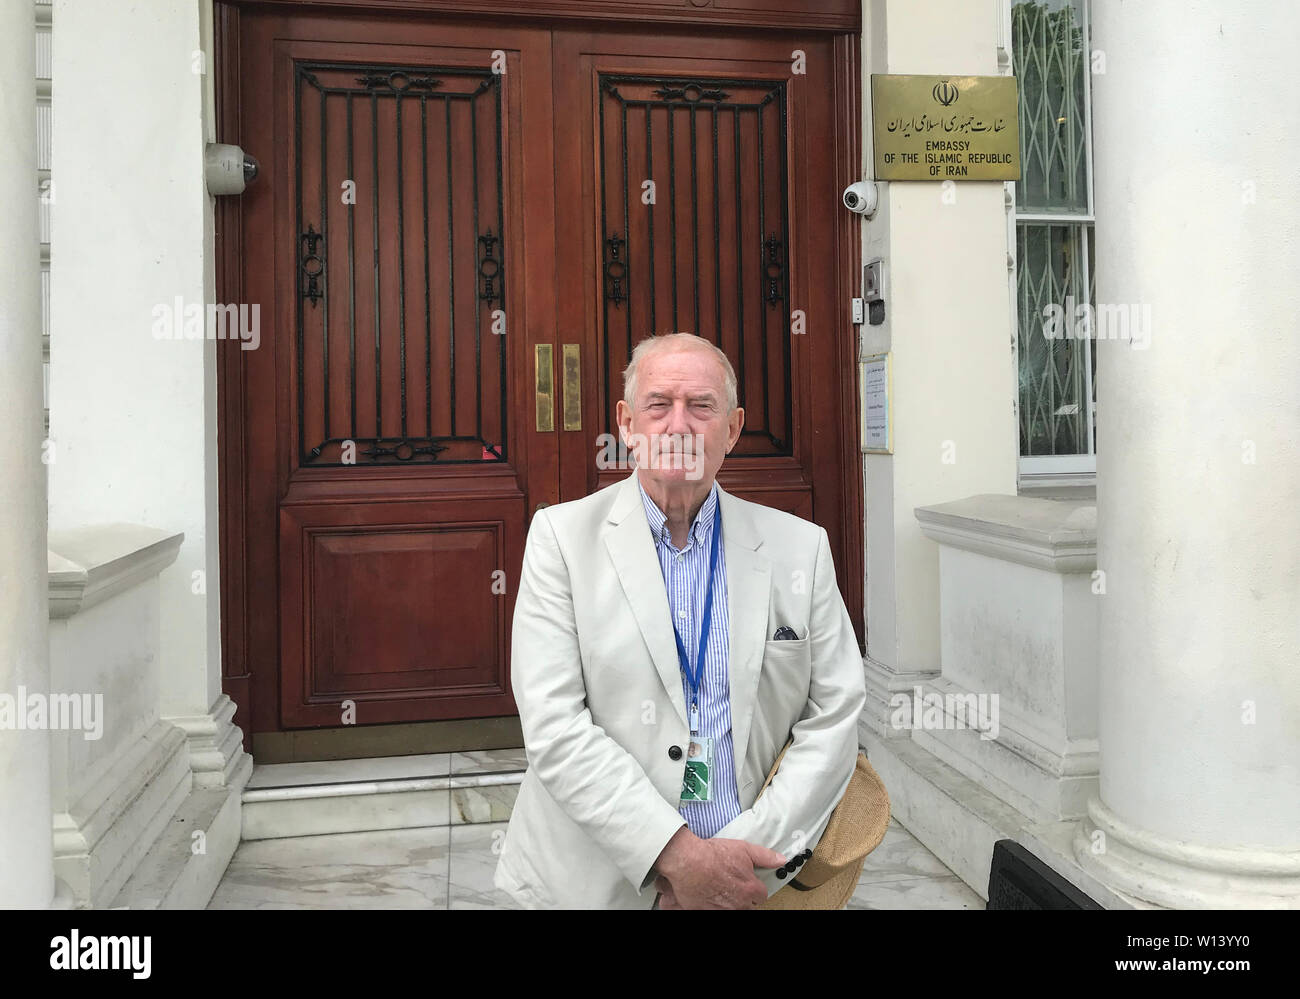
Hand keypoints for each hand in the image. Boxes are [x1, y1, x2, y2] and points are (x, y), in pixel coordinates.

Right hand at [653, 827, 786, 908]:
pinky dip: (715, 905)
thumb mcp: (744, 849)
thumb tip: (782, 860)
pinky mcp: (707, 912)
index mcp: (751, 889)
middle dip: (745, 898)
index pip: (762, 895)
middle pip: (749, 906)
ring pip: (734, 910)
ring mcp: (723, 910)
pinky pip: (716, 911)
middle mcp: (740, 903)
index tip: (748, 881)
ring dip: (731, 903)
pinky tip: (710, 894)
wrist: (687, 861)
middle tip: (733, 884)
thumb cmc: (714, 854)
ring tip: (722, 889)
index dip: (755, 886)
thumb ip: (765, 856)